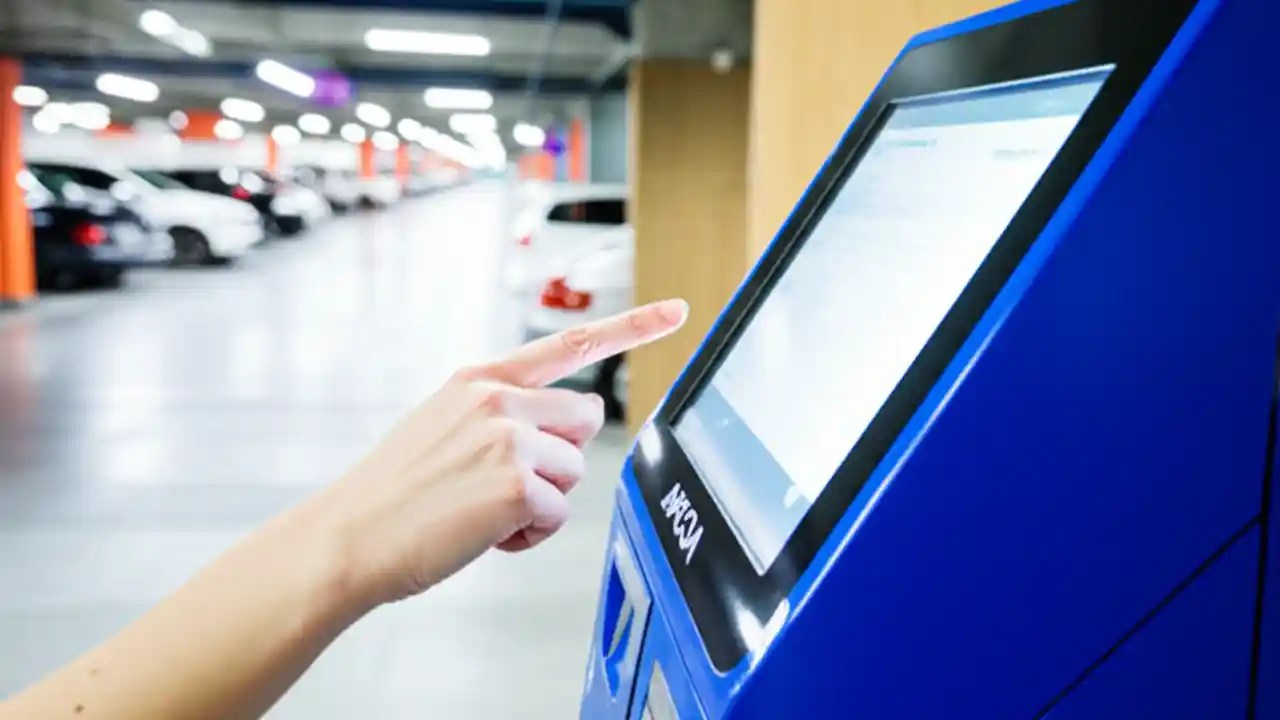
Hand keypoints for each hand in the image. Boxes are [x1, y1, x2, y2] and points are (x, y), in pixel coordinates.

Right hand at [301, 299, 688, 609]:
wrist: (347, 539)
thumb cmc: (395, 495)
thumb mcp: (442, 426)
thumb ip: (500, 414)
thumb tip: (560, 433)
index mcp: (480, 380)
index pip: (570, 343)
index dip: (632, 326)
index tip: (677, 310)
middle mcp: (498, 399)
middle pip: (587, 420)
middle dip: (561, 457)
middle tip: (505, 482)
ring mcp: (508, 438)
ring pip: (575, 471)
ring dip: (541, 501)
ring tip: (482, 510)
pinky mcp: (515, 485)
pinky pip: (558, 515)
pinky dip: (528, 536)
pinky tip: (484, 534)